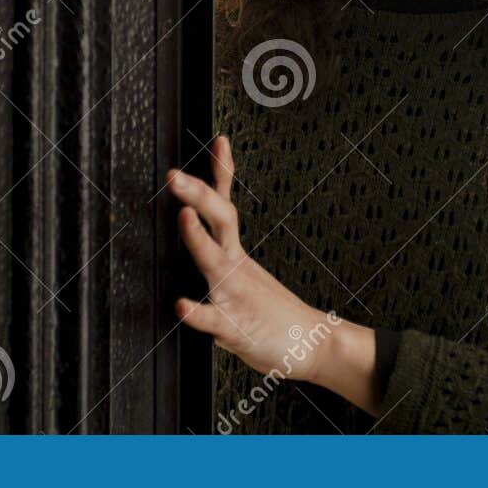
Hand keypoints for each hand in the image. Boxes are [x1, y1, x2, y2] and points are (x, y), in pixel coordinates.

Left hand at [166, 134, 336, 383]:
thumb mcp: (244, 273)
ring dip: (198, 238)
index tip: (219, 141)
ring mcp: (235, 295)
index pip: (226, 204)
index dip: (222, 171)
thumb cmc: (272, 313)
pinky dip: (197, 313)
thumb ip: (221, 252)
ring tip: (183, 216)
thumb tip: (202, 226)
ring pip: (215, 262)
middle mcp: (235, 267)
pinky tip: (181, 305)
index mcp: (235, 254)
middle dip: (198, 193)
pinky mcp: (234, 327)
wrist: (311, 346)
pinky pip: (214, 319)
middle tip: (175, 175)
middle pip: (220, 220)